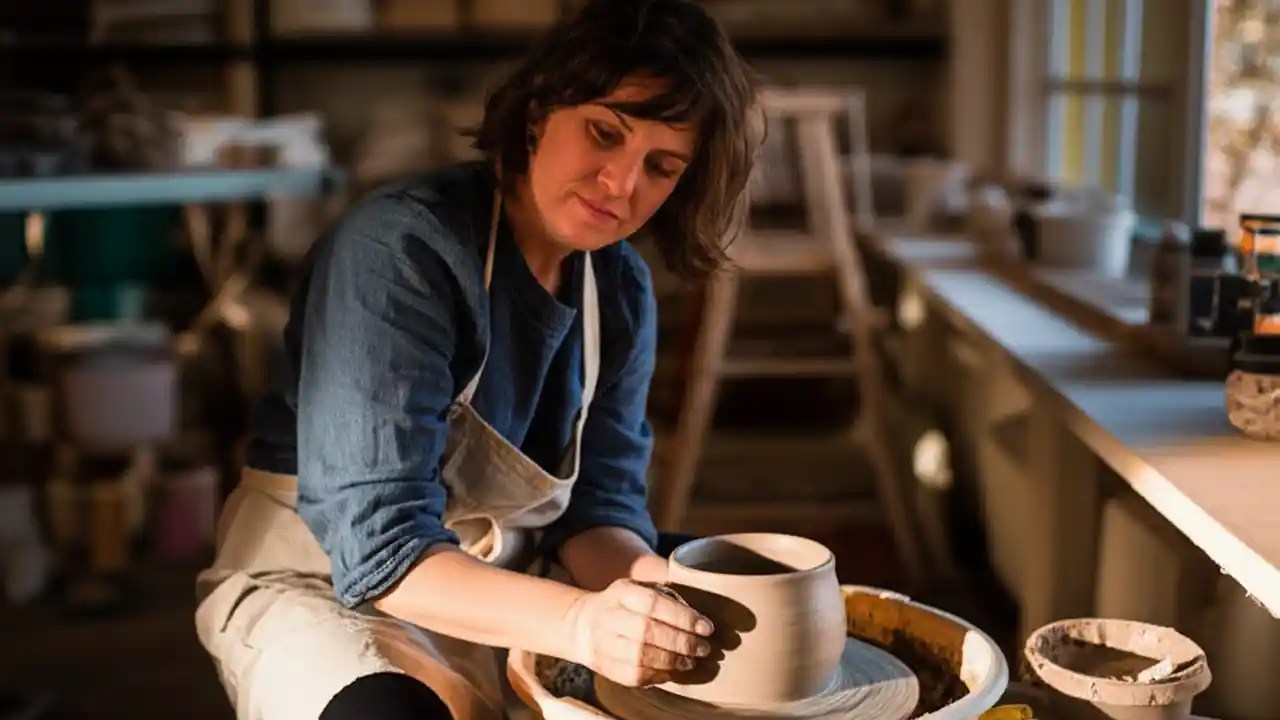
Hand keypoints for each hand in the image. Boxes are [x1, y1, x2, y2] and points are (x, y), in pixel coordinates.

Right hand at [564, 579, 713, 687]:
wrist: (583, 624)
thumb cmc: (623, 605)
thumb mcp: (638, 589)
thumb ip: (665, 597)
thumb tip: (700, 616)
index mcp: (622, 592)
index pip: (654, 604)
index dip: (683, 618)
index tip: (707, 627)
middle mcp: (609, 616)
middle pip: (648, 632)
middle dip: (682, 642)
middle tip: (704, 648)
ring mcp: (603, 643)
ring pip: (641, 657)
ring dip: (673, 661)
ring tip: (691, 661)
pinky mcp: (604, 666)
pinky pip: (634, 675)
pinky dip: (659, 675)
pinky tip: (673, 671)